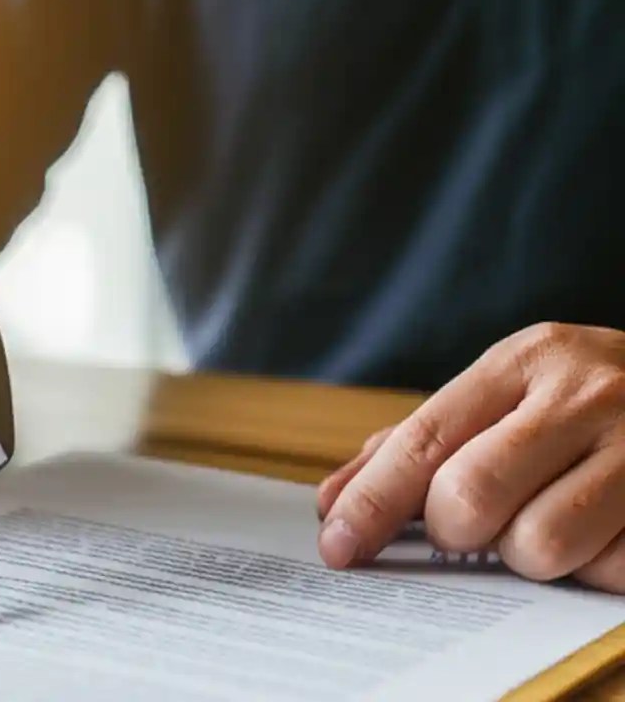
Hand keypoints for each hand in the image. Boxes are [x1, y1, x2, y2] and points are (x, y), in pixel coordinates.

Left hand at [316, 322, 624, 592]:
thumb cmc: (590, 405)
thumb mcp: (510, 394)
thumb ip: (420, 444)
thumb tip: (335, 503)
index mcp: (528, 360)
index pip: (424, 439)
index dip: (371, 502)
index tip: (336, 546)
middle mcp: (589, 394)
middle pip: (470, 498)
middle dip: (455, 529)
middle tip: (475, 522)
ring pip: (537, 548)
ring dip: (527, 553)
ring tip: (552, 519)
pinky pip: (606, 572)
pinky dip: (593, 568)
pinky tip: (607, 529)